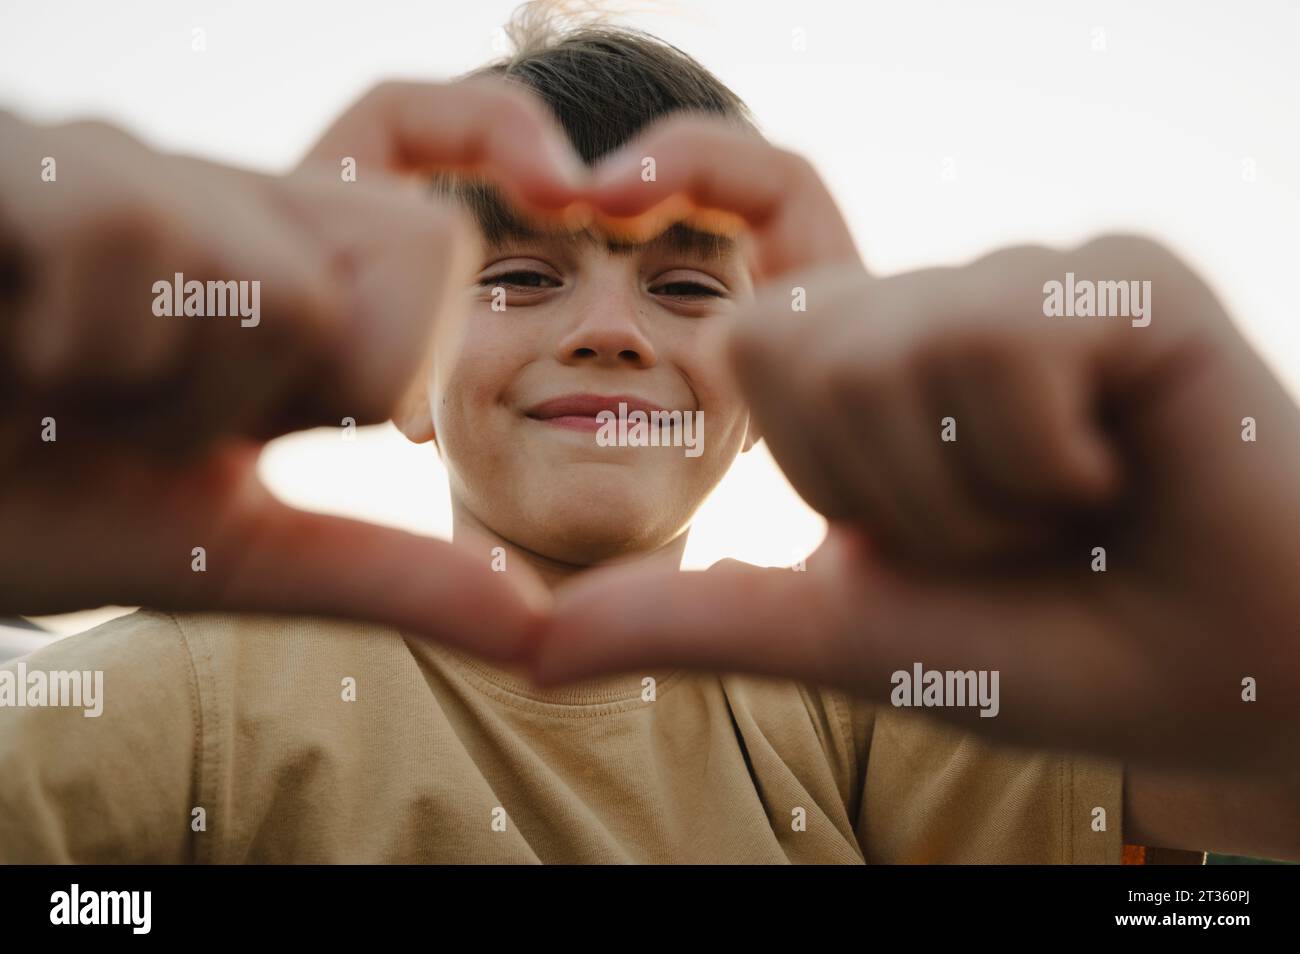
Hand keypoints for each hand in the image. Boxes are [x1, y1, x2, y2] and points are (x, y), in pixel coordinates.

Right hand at [0, 80, 578, 652]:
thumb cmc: (45, 507)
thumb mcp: (239, 551)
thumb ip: (389, 576)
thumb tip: (543, 636)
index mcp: (282, 269)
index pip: (435, 250)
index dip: (379, 357)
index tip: (285, 395)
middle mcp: (218, 192)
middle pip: (399, 259)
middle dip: (288, 386)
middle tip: (156, 411)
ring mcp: (125, 159)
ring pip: (275, 276)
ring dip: (167, 387)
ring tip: (68, 385)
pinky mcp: (35, 159)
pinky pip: (133, 230)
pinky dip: (74, 340)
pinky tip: (15, 342)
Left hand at [531, 117, 1299, 774]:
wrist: (1216, 681)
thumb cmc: (1037, 651)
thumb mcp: (842, 634)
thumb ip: (695, 619)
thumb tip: (529, 645)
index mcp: (877, 365)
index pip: (766, 228)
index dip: (695, 170)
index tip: (600, 175)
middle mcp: (944, 304)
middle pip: (787, 338)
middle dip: (864, 487)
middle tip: (982, 528)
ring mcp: (1032, 281)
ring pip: (889, 349)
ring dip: (959, 495)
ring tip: (1057, 513)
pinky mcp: (1123, 279)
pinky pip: (1001, 346)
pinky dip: (1039, 465)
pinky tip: (1115, 478)